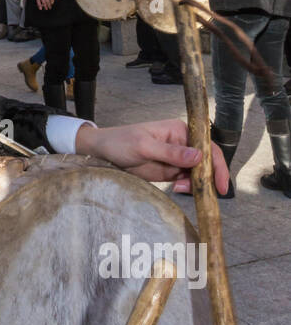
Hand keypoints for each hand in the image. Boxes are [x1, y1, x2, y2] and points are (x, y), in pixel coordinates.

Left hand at [75, 119, 230, 194]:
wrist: (103, 153)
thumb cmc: (121, 142)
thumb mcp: (144, 147)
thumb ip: (171, 153)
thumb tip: (199, 157)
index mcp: (181, 131)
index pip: (207, 147)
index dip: (218, 166)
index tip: (221, 185)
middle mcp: (183, 144)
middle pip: (207, 163)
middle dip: (207, 178)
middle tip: (202, 193)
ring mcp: (177, 159)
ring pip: (198, 174)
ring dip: (196, 185)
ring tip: (179, 188)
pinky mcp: (170, 171)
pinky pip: (187, 181)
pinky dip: (187, 188)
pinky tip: (177, 189)